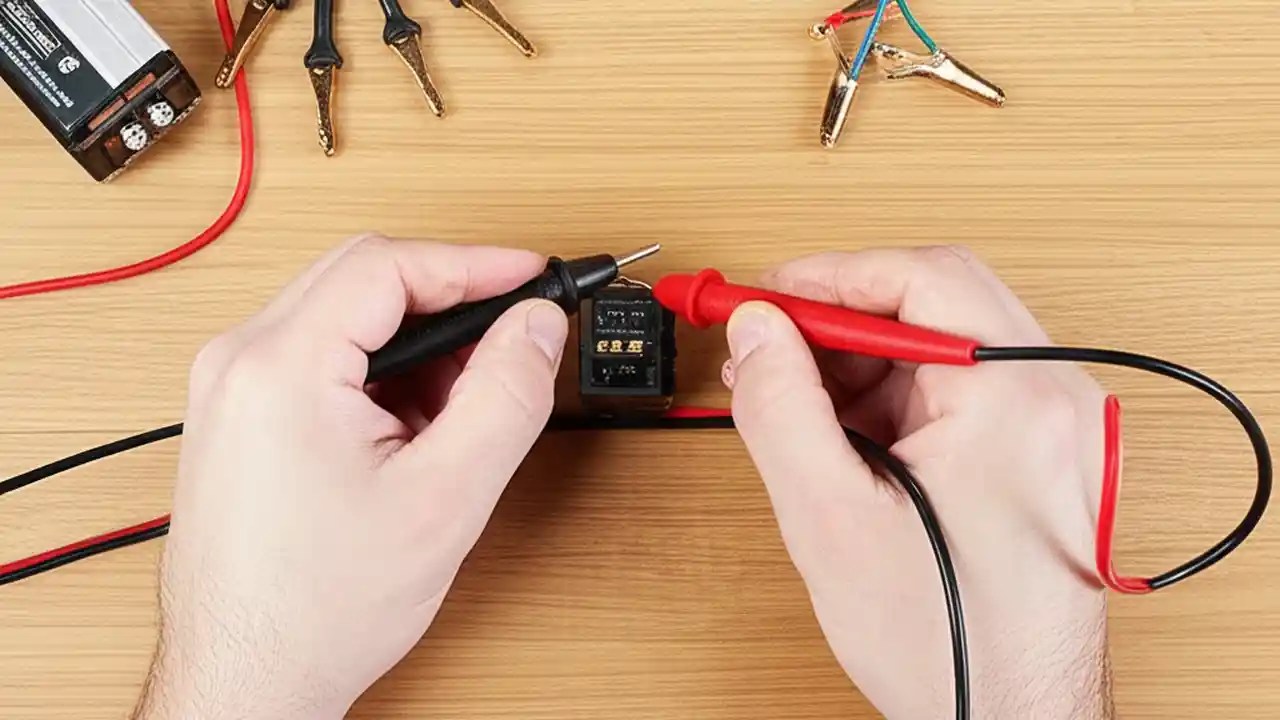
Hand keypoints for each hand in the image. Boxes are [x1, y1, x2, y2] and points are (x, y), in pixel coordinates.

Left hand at [132, 236, 568, 718]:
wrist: (247, 676)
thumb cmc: (316, 608)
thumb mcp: (444, 499)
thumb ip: (505, 396)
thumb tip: (537, 327)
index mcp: (279, 368)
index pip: (389, 264)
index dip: (475, 262)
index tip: (532, 277)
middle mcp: (239, 362)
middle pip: (364, 277)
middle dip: (451, 299)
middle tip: (514, 333)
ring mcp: (231, 388)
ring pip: (346, 316)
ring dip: (418, 342)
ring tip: (465, 405)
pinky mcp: (239, 413)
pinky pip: (323, 355)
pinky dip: (383, 373)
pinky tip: (418, 427)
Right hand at [724, 247, 1111, 718]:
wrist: (1010, 718)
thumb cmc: (952, 644)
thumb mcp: (832, 520)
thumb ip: (782, 409)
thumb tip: (757, 332)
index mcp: (1018, 402)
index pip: (922, 278)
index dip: (830, 275)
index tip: (767, 294)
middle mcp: (1055, 400)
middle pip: (935, 301)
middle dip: (839, 318)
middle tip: (771, 341)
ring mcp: (1055, 425)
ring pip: (940, 345)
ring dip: (860, 360)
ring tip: (794, 399)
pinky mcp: (1040, 451)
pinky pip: (956, 389)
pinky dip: (892, 395)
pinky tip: (840, 429)